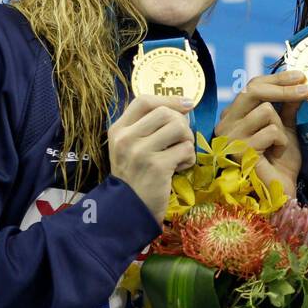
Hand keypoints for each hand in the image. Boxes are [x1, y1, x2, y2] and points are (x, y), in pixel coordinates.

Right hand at [108, 94, 197, 222]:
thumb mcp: (130, 147)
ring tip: (179, 154)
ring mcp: (140, 152)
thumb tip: (183, 104)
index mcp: (118, 129)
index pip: (143, 100)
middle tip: (180, 141)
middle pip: (166, 112)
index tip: (186, 104)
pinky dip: (189, 159)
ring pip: (179, 128)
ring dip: (187, 141)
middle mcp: (126, 138)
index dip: (168, 99)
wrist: (129, 208)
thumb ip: (148, 126)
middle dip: (182, 125)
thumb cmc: (135, 175)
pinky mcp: (156, 166)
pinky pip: (186, 150)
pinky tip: (179, 168)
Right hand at [215, 70, 307, 193]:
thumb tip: (299, 83)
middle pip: (253, 90)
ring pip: (265, 111)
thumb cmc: (279, 161)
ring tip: (278, 145)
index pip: (252, 86)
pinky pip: (270, 131)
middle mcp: (225, 123)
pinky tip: (274, 154)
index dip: (278, 78)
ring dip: (280, 128)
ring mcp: (229, 136)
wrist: (279, 189)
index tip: (301, 75)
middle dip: (283, 88)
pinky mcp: (238, 149)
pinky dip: (280, 142)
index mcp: (234, 115)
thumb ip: (287, 106)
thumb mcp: (285, 127)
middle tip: (307, 89)